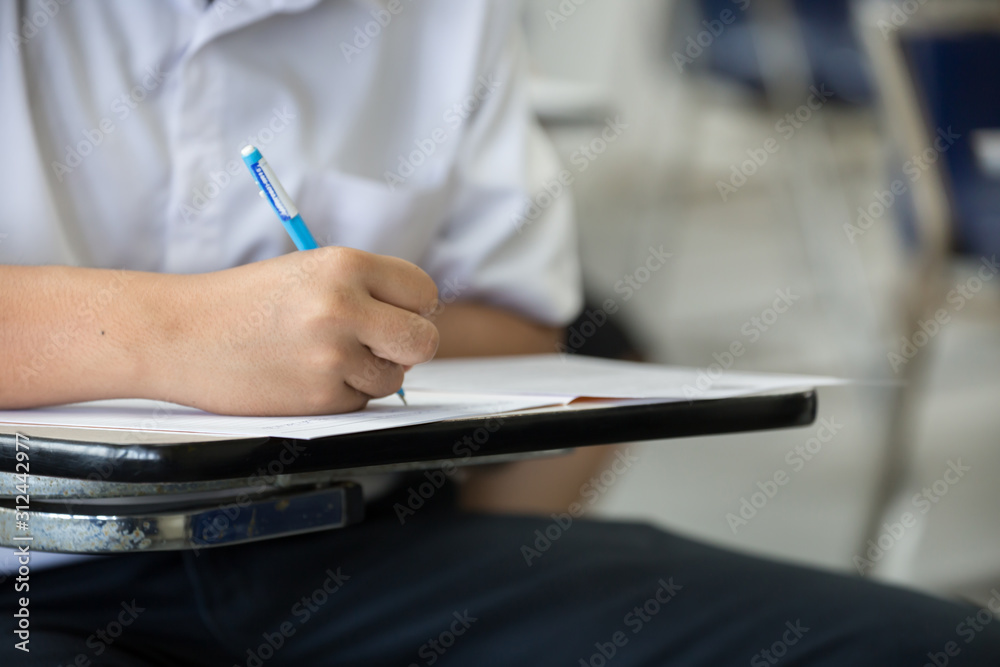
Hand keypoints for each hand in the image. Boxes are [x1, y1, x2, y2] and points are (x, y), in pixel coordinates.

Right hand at [154, 247, 438, 415]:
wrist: (180, 334)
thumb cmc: (244, 302)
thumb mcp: (309, 271)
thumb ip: (366, 292)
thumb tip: (414, 326)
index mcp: (345, 265)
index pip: (422, 291)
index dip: (413, 306)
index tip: (397, 313)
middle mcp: (344, 308)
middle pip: (422, 340)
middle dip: (408, 347)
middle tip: (382, 345)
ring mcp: (332, 356)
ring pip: (392, 378)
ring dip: (369, 374)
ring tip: (323, 356)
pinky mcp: (319, 398)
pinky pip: (359, 402)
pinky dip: (340, 395)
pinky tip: (303, 376)